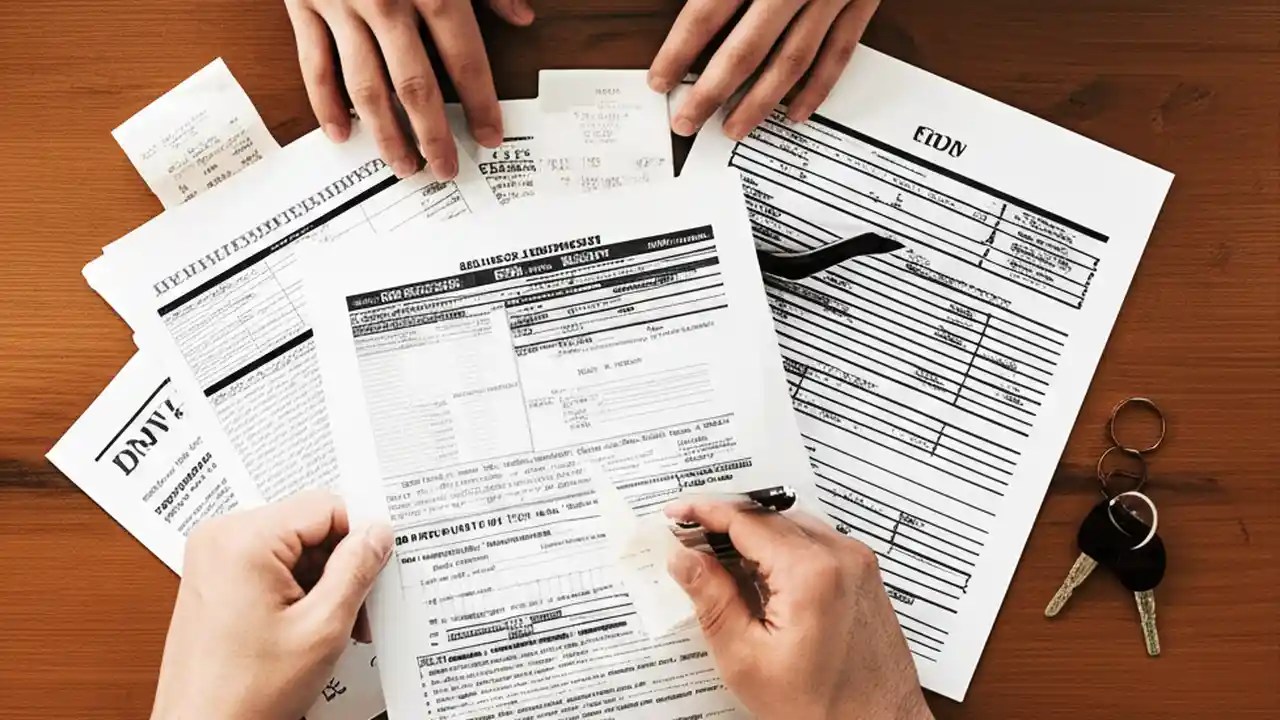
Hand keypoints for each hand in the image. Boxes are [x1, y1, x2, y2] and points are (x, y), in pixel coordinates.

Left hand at [150, 490, 392, 719]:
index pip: (325, 506)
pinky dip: (300, 587)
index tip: (380, 567)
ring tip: (339, 625)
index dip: (361, 535)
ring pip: (295, 546)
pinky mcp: (215, 576)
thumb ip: (356, 569)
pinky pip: (272, 562)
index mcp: (244, 539)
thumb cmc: (245, 694)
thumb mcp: (322, 627)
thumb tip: (378, 532)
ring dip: (325, 580)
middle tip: (362, 609)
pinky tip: (314, 624)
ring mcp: (214, 556)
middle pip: (310, 524)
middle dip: (343, 564)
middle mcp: (222, 536)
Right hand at [283, 0, 537, 179]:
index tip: (491, 137)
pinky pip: (314, 64)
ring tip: (404, 165)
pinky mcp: (303, 4)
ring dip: (385, 134)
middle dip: (434, 136)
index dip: (482, 104)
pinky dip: (325, 104)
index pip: (466, 61)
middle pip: (415, 87)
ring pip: (365, 87)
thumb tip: (522, 18)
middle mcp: (386, 2)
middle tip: (447, 169)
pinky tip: (343, 134)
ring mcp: (340, 6)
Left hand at [649, 0, 879, 139]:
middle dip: (711, 92)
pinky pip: (840, 51)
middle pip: (746, 48)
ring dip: (760, 102)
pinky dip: (817, 88)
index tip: (659, 80)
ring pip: (793, 59)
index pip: (706, 13)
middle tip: (686, 120)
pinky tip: (793, 113)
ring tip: (733, 128)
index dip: (678, 52)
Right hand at [664, 498, 931, 719]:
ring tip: (718, 561)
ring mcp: (857, 563)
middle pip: (768, 519)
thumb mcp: (746, 658)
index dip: (703, 512)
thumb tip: (684, 558)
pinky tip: (759, 576)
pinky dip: (781, 549)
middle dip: (724, 525)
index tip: (677, 514)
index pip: (744, 521)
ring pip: (791, 527)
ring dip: (753, 536)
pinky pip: (814, 543)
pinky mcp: (863, 574)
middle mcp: (841, 556)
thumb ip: (711, 599)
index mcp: (810, 571)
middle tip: (688, 540)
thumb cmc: (822, 707)